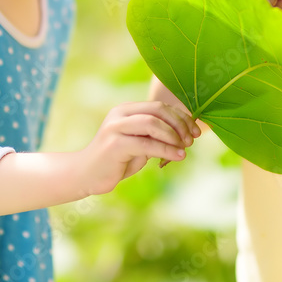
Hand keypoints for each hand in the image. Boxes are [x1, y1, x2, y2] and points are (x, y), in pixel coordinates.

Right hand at [76, 101, 198, 195]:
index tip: (195, 131)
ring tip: (184, 148)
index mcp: (127, 109)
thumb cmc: (117, 160)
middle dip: (179, 124)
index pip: (159, 106)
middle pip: (158, 111)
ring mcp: (115, 128)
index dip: (181, 117)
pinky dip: (166, 149)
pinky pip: (147, 144)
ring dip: (173, 136)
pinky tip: (178, 156)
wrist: (86, 175)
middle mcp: (120, 114)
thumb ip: (156, 135)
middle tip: (191, 139)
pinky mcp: (114, 144)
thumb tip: (186, 132)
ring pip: (153, 124)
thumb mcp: (140, 144)